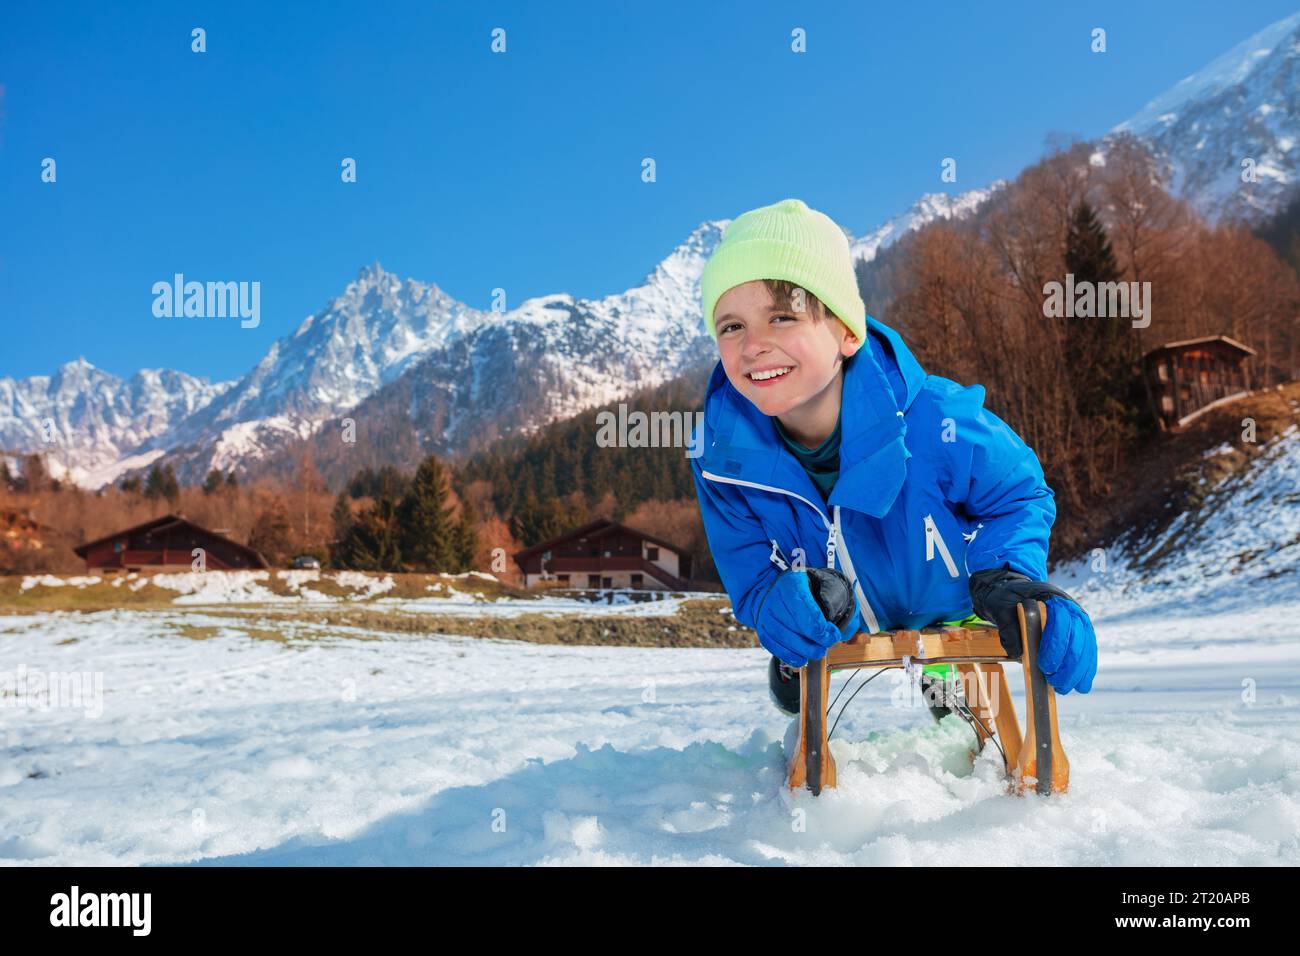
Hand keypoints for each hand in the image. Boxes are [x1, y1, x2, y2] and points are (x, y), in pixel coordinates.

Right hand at [755, 568, 857, 666]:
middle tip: (827, 644)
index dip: (825, 631)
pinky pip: (778, 650)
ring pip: (788, 642)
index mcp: (792, 584)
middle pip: (800, 630)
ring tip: (817, 650)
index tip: (834, 634)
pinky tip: (803, 656)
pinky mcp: (763, 631)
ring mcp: (766, 617)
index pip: (810, 615)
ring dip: (807, 651)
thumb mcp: (819, 584)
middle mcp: (775, 600)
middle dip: (818, 642)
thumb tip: (846, 630)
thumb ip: (836, 601)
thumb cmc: (801, 589)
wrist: (770, 589)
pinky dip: (793, 657)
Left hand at [968, 568, 1095, 693]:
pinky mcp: (1080, 633)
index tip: (1045, 665)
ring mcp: (1078, 621)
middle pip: (1078, 637)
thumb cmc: (1008, 599)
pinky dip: (1086, 669)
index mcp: (1052, 598)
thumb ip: (1008, 626)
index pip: (1061, 621)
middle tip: (1054, 682)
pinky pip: (1088, 652)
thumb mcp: (1000, 607)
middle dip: (1069, 664)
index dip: (1056, 646)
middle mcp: (1071, 608)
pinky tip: (1081, 685)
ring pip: (1086, 647)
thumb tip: (1017, 652)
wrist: (1014, 592)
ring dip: (1078, 670)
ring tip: (1064, 687)